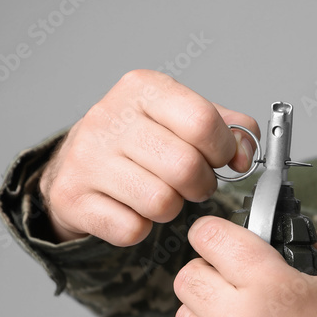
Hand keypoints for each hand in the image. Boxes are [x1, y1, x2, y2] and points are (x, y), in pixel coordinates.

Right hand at [39, 69, 259, 245]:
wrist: (77, 162)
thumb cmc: (143, 140)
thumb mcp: (185, 117)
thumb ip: (230, 128)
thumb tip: (245, 154)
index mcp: (143, 88)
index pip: (201, 121)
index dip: (222, 149)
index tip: (219, 158)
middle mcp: (109, 117)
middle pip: (185, 167)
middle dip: (202, 185)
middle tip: (193, 183)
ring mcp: (85, 157)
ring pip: (161, 202)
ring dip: (172, 207)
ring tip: (162, 193)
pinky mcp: (72, 196)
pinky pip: (131, 228)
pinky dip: (141, 227)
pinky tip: (133, 208)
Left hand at [173, 218, 316, 316]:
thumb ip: (311, 249)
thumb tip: (284, 233)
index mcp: (271, 286)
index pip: (209, 237)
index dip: (213, 233)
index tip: (218, 238)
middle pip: (187, 276)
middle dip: (207, 271)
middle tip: (231, 279)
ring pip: (184, 316)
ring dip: (206, 311)